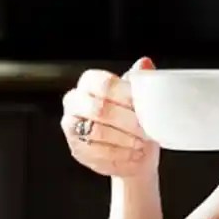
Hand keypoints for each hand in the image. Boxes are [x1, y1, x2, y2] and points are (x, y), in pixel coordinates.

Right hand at [61, 57, 160, 178]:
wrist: (132, 148)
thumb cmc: (133, 118)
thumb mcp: (138, 97)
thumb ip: (140, 80)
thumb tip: (145, 64)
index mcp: (88, 82)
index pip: (104, 83)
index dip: (126, 95)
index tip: (144, 106)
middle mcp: (74, 102)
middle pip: (100, 109)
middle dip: (127, 120)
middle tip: (146, 129)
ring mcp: (72, 127)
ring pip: (98, 132)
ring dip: (125, 138)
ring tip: (142, 142)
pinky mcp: (77, 150)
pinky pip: (99, 153)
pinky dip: (121, 154)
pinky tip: (135, 154)